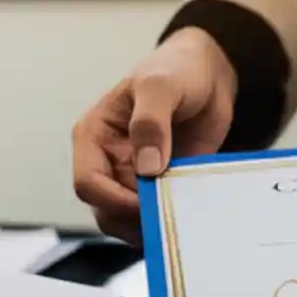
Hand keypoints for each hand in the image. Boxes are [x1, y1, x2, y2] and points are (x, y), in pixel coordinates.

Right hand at [72, 28, 236, 245]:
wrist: (208, 75)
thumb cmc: (175, 70)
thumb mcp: (160, 86)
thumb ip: (150, 122)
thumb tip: (147, 167)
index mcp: (94, 136)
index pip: (87, 182)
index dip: (113, 200)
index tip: (147, 202)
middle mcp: (108, 161)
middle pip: (106, 210)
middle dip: (133, 220)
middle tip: (167, 220)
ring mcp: (134, 177)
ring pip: (129, 221)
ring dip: (151, 227)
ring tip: (180, 220)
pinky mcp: (161, 186)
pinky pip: (159, 215)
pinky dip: (170, 222)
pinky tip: (190, 217)